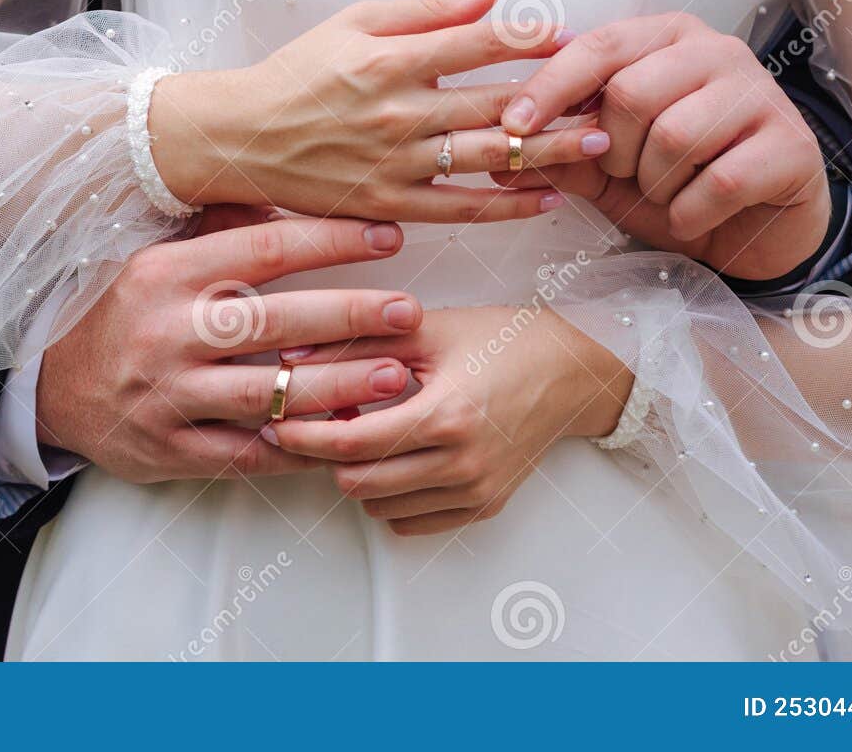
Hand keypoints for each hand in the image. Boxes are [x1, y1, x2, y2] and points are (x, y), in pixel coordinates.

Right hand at [36, 208, 420, 483]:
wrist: (49, 386)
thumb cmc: (123, 309)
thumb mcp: (159, 255)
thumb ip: (220, 224)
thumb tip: (286, 185)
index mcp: (167, 272)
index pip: (262, 248)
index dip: (331, 241)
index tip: (389, 236)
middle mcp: (167, 332)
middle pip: (273, 321)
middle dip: (349, 316)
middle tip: (408, 312)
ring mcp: (169, 396)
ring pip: (268, 393)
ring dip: (338, 387)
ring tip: (393, 377)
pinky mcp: (171, 451)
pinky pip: (247, 454)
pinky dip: (300, 448)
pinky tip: (346, 437)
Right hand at [148, 0, 612, 222]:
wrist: (240, 138)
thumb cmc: (297, 72)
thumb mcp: (352, 22)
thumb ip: (426, 10)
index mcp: (389, 59)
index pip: (474, 42)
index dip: (529, 37)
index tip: (575, 34)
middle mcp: (398, 112)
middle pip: (493, 104)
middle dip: (557, 99)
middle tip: (613, 93)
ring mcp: (395, 163)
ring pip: (486, 159)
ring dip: (546, 151)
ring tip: (599, 143)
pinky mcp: (389, 203)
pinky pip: (460, 209)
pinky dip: (506, 205)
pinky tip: (547, 198)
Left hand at [270, 306, 632, 535]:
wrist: (573, 371)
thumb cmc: (505, 341)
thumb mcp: (431, 329)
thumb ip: (361, 340)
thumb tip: (293, 355)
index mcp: (447, 416)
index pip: (353, 443)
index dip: (305, 435)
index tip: (277, 421)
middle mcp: (462, 464)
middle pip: (360, 484)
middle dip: (328, 456)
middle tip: (320, 423)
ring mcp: (475, 491)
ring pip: (381, 507)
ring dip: (359, 476)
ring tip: (362, 434)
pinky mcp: (483, 505)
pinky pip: (412, 521)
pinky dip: (389, 497)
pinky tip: (394, 458)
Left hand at [496, 13, 830, 280]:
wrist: (757, 230)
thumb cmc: (679, 184)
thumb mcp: (609, 171)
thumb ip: (562, 155)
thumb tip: (499, 158)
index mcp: (667, 39)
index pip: (599, 46)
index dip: (552, 86)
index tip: (516, 125)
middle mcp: (716, 52)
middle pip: (632, 93)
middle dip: (614, 152)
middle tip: (629, 176)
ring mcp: (760, 93)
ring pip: (675, 137)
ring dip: (656, 186)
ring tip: (668, 194)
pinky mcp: (791, 144)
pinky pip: (720, 182)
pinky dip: (691, 213)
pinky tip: (695, 216)